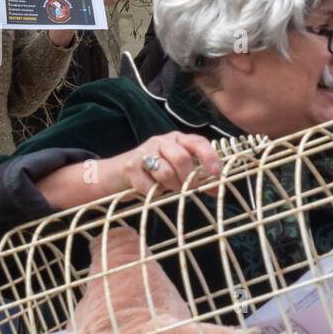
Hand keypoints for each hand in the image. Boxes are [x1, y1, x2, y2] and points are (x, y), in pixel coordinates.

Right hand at [102, 131, 222, 197]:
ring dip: (171, 187)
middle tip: (188, 189)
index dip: (209, 157)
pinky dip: (153, 193)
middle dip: (188, 179)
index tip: (216, 173)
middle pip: (182, 158)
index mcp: (177, 140)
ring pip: (166, 172)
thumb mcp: (177, 172)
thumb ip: (196, 177)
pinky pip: (149, 185)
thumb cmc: (153, 174)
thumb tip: (217, 189)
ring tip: (168, 189)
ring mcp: (144, 151)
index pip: (198, 142)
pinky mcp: (130, 166)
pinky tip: (150, 191)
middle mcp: (161, 141)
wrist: (115, 175)